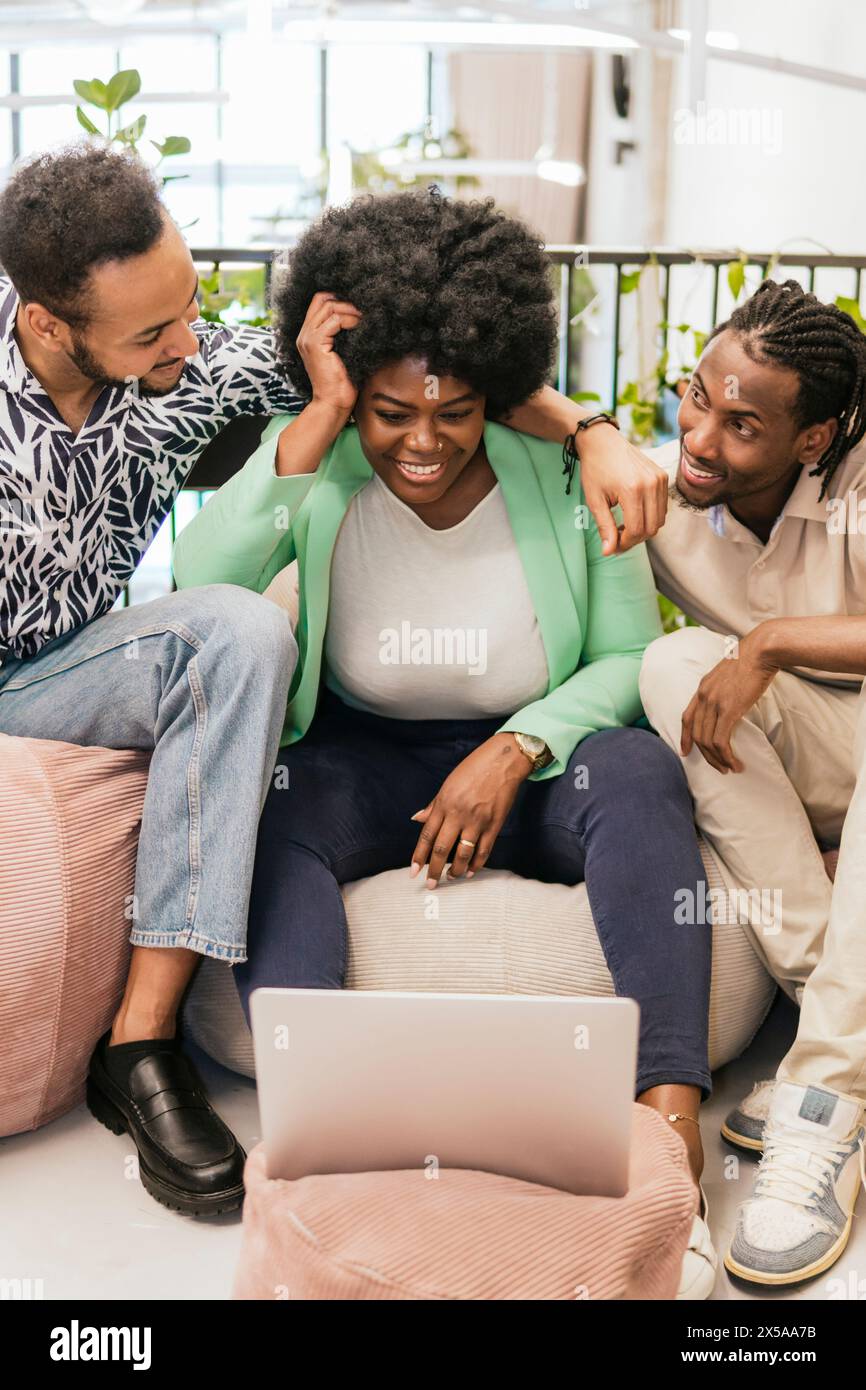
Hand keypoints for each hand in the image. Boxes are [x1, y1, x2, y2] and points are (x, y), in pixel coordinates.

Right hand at [296, 290, 361, 412]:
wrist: (333, 403)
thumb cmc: (341, 383)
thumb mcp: (342, 353)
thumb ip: (343, 335)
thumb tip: (361, 316)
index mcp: (308, 336)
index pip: (319, 302)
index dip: (338, 299)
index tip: (357, 308)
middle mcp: (304, 334)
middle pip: (322, 298)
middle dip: (345, 301)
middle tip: (363, 311)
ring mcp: (307, 338)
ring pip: (328, 306)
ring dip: (350, 309)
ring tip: (363, 319)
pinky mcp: (315, 344)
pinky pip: (334, 320)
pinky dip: (350, 320)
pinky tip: (359, 327)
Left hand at [409, 733, 532, 886]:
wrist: (503, 761)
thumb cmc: (474, 769)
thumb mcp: (448, 784)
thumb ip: (433, 805)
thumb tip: (417, 819)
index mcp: (444, 803)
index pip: (427, 835)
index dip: (419, 856)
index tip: (413, 871)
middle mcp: (458, 814)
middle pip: (442, 848)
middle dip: (435, 869)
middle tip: (431, 883)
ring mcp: (477, 820)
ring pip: (463, 853)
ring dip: (456, 870)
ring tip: (451, 877)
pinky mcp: (494, 824)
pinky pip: (484, 850)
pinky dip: (477, 863)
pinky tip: (471, 871)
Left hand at [577, 426, 669, 554]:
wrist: (602, 441)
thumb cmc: (595, 469)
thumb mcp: (595, 500)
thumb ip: (605, 527)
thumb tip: (608, 552)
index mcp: (633, 490)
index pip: (637, 530)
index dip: (625, 544)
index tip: (612, 547)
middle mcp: (651, 484)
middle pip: (651, 528)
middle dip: (635, 539)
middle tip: (617, 539)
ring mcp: (660, 479)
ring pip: (660, 519)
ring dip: (643, 529)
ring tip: (623, 526)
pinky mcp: (663, 476)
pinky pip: (662, 507)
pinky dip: (650, 516)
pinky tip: (633, 514)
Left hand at [681, 630, 778, 772]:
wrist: (761, 651)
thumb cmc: (753, 661)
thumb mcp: (730, 675)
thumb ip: (725, 690)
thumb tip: (732, 704)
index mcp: (703, 687)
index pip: (686, 716)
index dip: (684, 737)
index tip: (685, 751)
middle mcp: (704, 696)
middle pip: (696, 734)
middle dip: (705, 755)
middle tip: (719, 767)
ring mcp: (714, 703)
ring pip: (707, 741)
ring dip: (718, 759)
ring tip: (730, 768)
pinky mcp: (728, 710)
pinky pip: (720, 741)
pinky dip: (726, 756)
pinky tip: (736, 763)